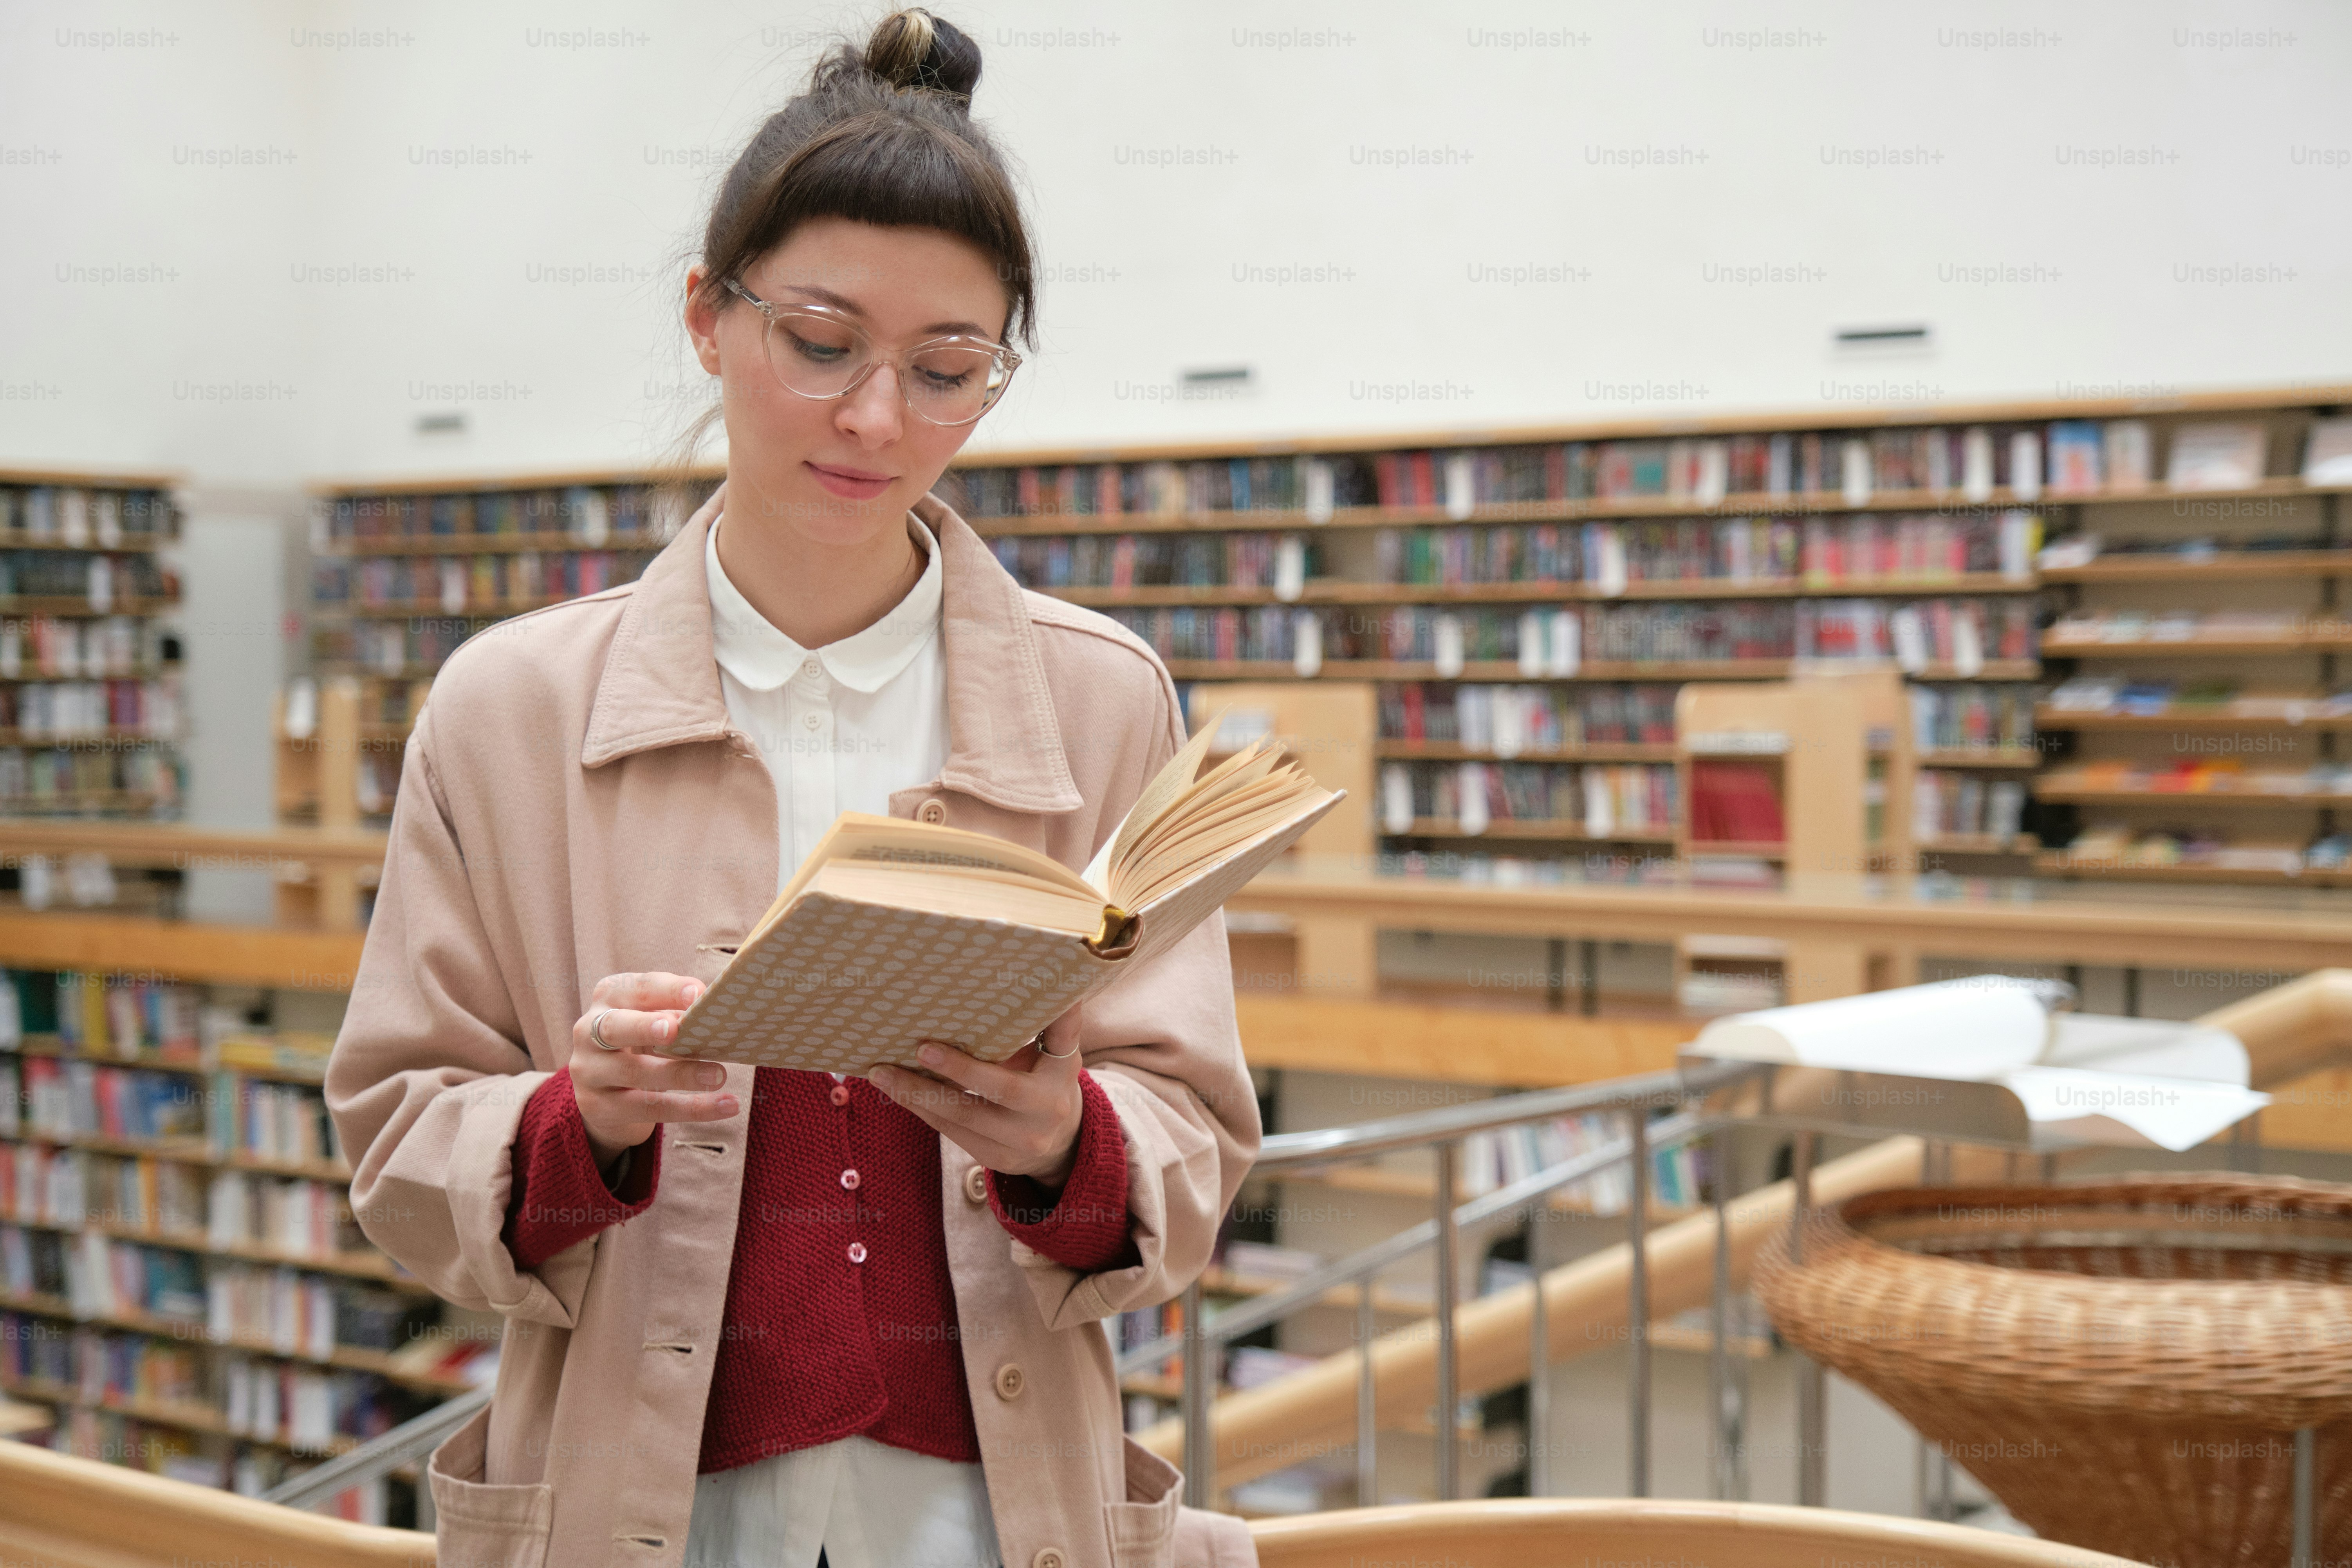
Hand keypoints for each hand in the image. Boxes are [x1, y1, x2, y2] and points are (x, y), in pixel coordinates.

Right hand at [570, 972, 735, 1170]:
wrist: (606, 1089)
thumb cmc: (642, 1040)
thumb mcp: (653, 1019)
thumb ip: (677, 1011)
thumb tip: (714, 1009)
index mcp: (608, 998)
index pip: (636, 988)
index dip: (667, 990)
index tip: (698, 994)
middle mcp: (588, 1032)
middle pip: (615, 1027)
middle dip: (645, 1027)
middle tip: (677, 1030)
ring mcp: (588, 1072)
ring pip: (634, 1073)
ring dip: (680, 1074)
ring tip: (719, 1075)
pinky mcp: (598, 1108)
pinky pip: (647, 1109)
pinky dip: (690, 1108)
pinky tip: (725, 1105)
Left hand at [871, 1005, 1084, 1187]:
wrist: (1059, 1144)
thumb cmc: (1046, 1082)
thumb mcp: (1056, 1054)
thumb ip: (1047, 1023)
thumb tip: (1036, 974)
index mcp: (1061, 1073)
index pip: (1059, 1039)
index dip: (1049, 1018)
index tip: (1026, 993)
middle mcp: (1046, 1109)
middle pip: (1000, 1086)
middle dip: (958, 1068)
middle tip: (919, 1048)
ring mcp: (1019, 1139)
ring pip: (963, 1115)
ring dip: (919, 1093)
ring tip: (882, 1073)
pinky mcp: (994, 1158)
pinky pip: (951, 1132)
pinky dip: (922, 1109)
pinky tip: (897, 1091)